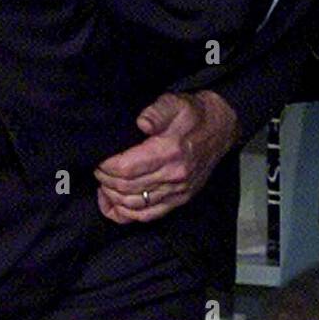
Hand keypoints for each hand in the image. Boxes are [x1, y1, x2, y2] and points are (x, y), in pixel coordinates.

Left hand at [94, 90, 240, 224]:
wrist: (220, 127)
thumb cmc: (192, 114)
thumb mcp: (174, 103)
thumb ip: (156, 112)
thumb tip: (141, 122)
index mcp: (170, 151)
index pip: (127, 169)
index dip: (106, 167)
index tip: (99, 159)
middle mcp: (174, 176)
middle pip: (127, 188)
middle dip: (106, 180)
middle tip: (98, 169)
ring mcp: (178, 191)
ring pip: (135, 205)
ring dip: (113, 197)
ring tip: (104, 184)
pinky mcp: (180, 200)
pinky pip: (148, 215)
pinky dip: (126, 214)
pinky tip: (114, 203)